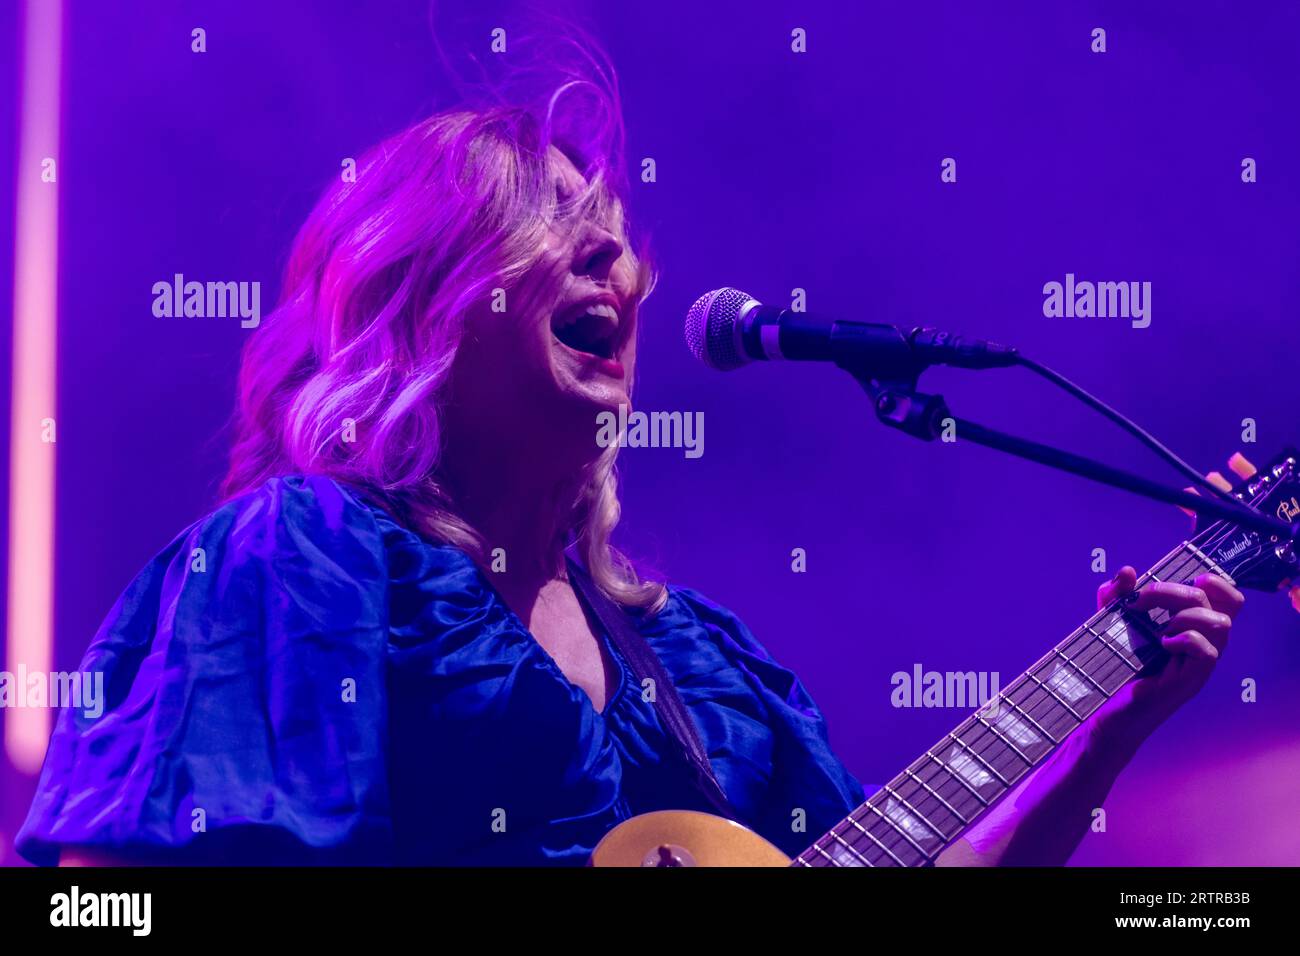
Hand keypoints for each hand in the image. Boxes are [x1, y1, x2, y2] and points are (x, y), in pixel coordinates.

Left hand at [1087, 566, 1243, 754]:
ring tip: (1157, 628)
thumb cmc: (1113, 669)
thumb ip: (1116, 596)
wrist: (1103, 714)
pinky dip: (1184, 639)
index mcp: (1194, 632)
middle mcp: (1203, 648)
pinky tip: (1161, 644)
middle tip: (1142, 601)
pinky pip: (1207, 653)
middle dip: (1178, 591)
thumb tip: (1127, 572)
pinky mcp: (1187, 683)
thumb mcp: (1110, 623)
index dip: (1219, 583)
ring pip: (1221, 625)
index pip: (1230, 602)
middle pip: (1223, 606)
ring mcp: (1198, 667)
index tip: (1190, 578)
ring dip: (1185, 614)